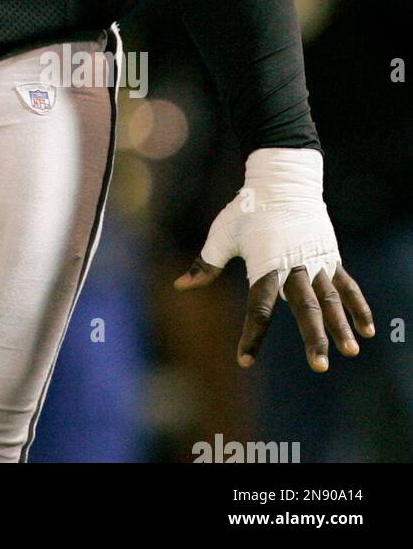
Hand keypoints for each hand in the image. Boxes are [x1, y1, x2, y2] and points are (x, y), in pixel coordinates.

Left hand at [175, 148, 374, 370]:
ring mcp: (315, 262)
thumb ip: (206, 264)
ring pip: (329, 299)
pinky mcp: (330, 257)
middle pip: (303, 307)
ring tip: (350, 352)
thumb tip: (180, 286)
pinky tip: (368, 329)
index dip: (251, 336)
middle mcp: (292, 267)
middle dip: (312, 337)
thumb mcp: (222, 234)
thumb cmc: (247, 210)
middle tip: (319, 367)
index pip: (257, 307)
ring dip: (340, 326)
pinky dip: (358, 306)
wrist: (281, 182)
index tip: (244, 360)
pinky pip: (347, 286)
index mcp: (264, 265)